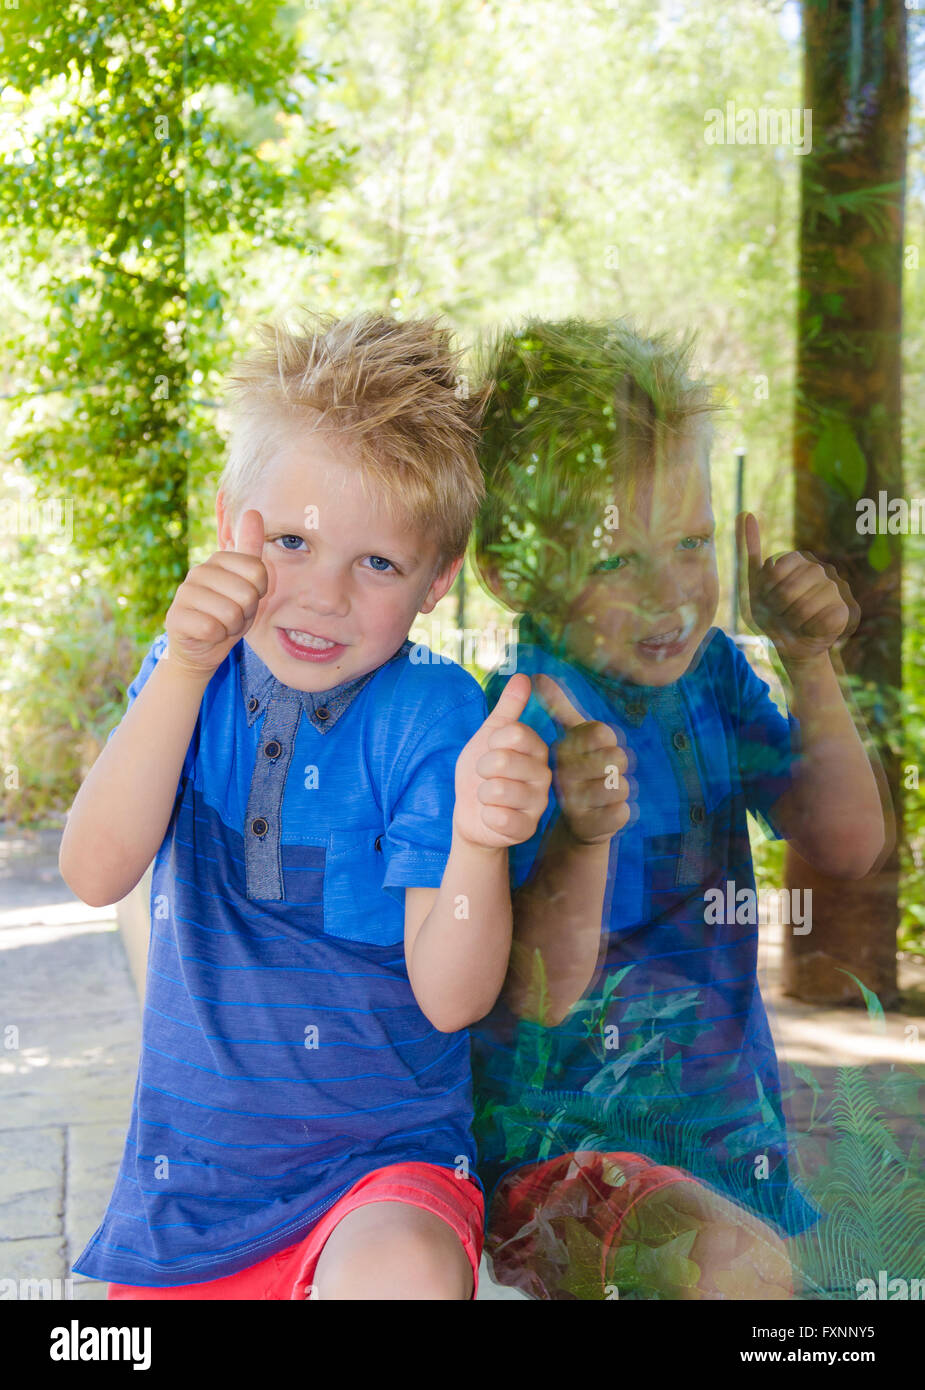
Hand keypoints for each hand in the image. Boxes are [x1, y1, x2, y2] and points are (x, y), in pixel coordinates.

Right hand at [165, 508, 268, 676]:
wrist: (202, 647)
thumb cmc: (228, 614)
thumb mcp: (246, 582)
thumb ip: (250, 548)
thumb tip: (252, 511)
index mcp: (219, 559)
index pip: (258, 571)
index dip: (258, 592)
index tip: (245, 597)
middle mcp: (199, 571)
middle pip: (247, 594)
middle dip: (245, 613)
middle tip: (232, 616)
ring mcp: (184, 592)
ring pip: (230, 613)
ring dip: (231, 627)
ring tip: (220, 624)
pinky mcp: (175, 617)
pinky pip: (212, 629)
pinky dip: (216, 638)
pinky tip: (207, 634)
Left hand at [453, 673, 552, 849]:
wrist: (470, 813)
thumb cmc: (482, 773)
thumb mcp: (489, 737)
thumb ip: (508, 709)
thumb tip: (523, 677)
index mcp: (536, 749)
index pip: (514, 733)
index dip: (492, 742)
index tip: (489, 750)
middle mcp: (543, 775)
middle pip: (503, 760)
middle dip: (482, 768)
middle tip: (485, 777)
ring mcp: (538, 804)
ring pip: (498, 790)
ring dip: (482, 793)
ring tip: (488, 797)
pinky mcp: (526, 829)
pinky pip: (500, 817)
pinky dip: (486, 815)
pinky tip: (491, 815)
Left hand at [532, 673, 628, 844]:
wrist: (575, 811)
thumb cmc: (570, 767)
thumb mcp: (563, 736)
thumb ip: (555, 707)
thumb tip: (537, 675)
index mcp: (605, 740)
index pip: (602, 731)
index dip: (581, 742)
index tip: (564, 751)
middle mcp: (618, 763)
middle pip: (613, 758)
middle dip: (584, 768)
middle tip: (564, 776)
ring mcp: (623, 789)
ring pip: (616, 787)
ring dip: (588, 793)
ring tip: (569, 796)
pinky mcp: (621, 816)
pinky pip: (617, 814)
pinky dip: (596, 815)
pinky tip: (579, 813)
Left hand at [736, 511, 859, 665]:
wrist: (792, 647)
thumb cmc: (771, 616)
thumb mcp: (752, 584)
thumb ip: (748, 549)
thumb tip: (744, 512)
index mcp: (797, 561)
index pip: (775, 570)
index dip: (766, 591)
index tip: (768, 599)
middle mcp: (819, 570)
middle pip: (787, 590)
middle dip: (777, 609)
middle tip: (782, 614)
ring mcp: (834, 589)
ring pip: (803, 607)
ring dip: (791, 622)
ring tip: (795, 622)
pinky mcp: (844, 609)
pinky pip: (820, 620)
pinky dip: (807, 630)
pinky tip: (810, 629)